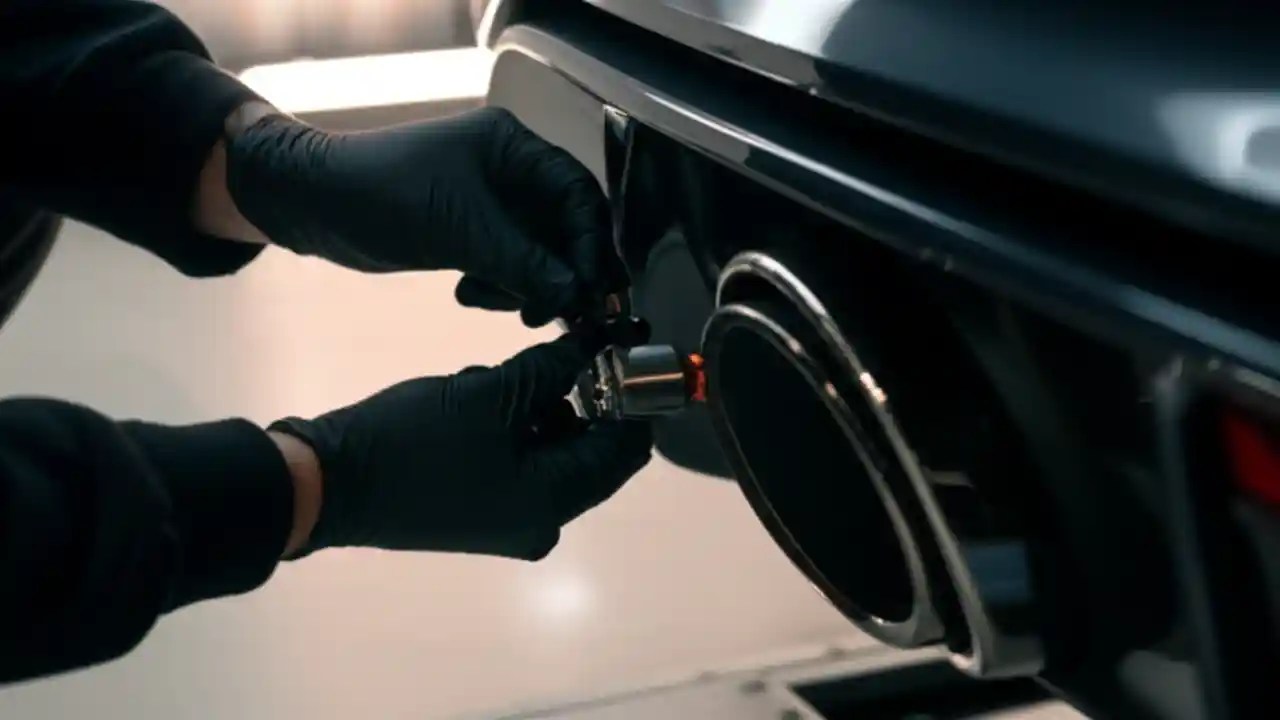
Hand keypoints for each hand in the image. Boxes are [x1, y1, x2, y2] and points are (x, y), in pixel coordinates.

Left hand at [225, 106, 624, 325]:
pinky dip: (501, 286)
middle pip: (564, 227)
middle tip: (569, 313)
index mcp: (511, 147)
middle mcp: (508, 171)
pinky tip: (469, 293)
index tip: (593, 289)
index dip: (591, 244)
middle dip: (565, 272)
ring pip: (539, 252)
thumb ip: (525, 264)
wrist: (313, 204)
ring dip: (531, 285)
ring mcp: (490, 202)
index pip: (577, 194)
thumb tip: (577, 295)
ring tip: (511, 308)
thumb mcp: (460, 230)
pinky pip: (509, 264)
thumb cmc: (381, 195)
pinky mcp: (470, 231)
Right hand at [269, 330, 652, 558]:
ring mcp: (511, 521)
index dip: (633, 397)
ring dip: (542, 407)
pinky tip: (482, 397)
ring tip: (503, 377)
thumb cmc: (417, 441)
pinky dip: (513, 427)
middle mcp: (544, 521)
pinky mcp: (482, 512)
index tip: (622, 349)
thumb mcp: (490, 394)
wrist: (331, 484)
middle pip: (591, 451)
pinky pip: (521, 463)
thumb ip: (551, 367)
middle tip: (564, 349)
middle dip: (583, 398)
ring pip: (553, 452)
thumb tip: (594, 342)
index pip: (627, 449)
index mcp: (557, 501)